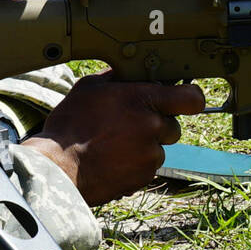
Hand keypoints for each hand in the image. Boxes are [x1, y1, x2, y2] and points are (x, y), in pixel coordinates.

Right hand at [22, 70, 205, 205]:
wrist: (60, 167)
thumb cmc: (70, 125)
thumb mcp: (88, 88)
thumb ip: (118, 78)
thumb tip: (131, 72)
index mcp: (142, 99)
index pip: (191, 97)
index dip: (190, 98)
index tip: (185, 100)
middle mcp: (152, 126)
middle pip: (173, 125)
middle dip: (156, 125)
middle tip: (128, 126)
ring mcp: (150, 154)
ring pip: (159, 147)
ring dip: (144, 146)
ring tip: (113, 145)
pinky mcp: (144, 176)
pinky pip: (148, 167)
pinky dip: (135, 164)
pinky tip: (112, 160)